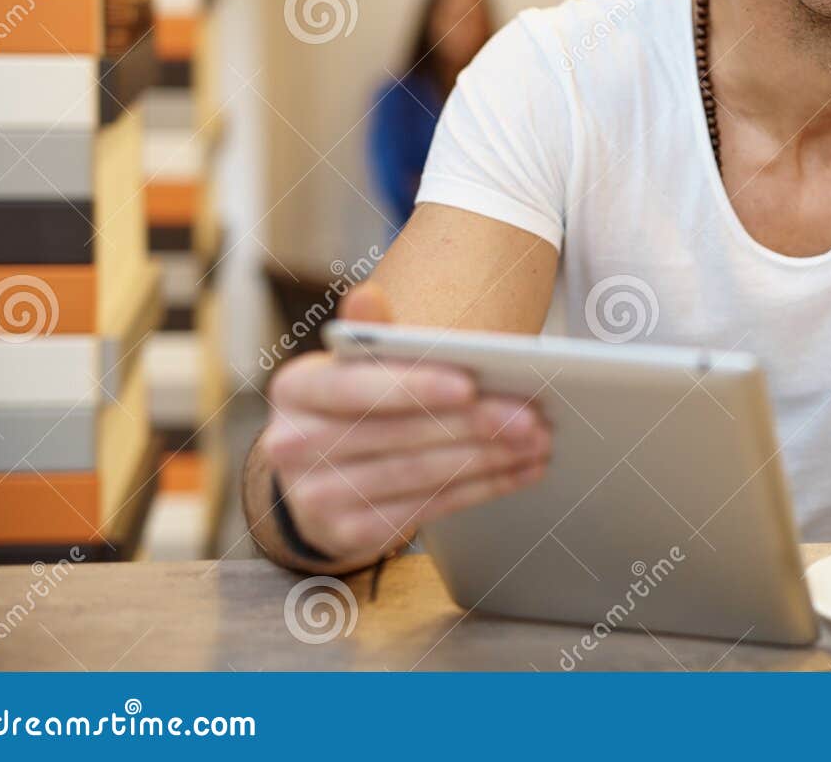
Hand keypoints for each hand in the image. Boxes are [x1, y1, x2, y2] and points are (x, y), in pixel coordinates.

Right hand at [258, 284, 552, 562]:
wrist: (323, 478)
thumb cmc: (357, 405)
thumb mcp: (358, 367)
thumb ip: (373, 335)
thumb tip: (367, 295)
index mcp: (295, 389)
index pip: (357, 387)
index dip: (415, 387)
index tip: (471, 384)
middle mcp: (292, 445)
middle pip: (399, 434)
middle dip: (474, 424)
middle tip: (532, 416)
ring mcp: (316, 497)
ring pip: (421, 474)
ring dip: (489, 457)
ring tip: (538, 441)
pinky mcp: (349, 535)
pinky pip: (429, 508)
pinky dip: (482, 488)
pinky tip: (520, 470)